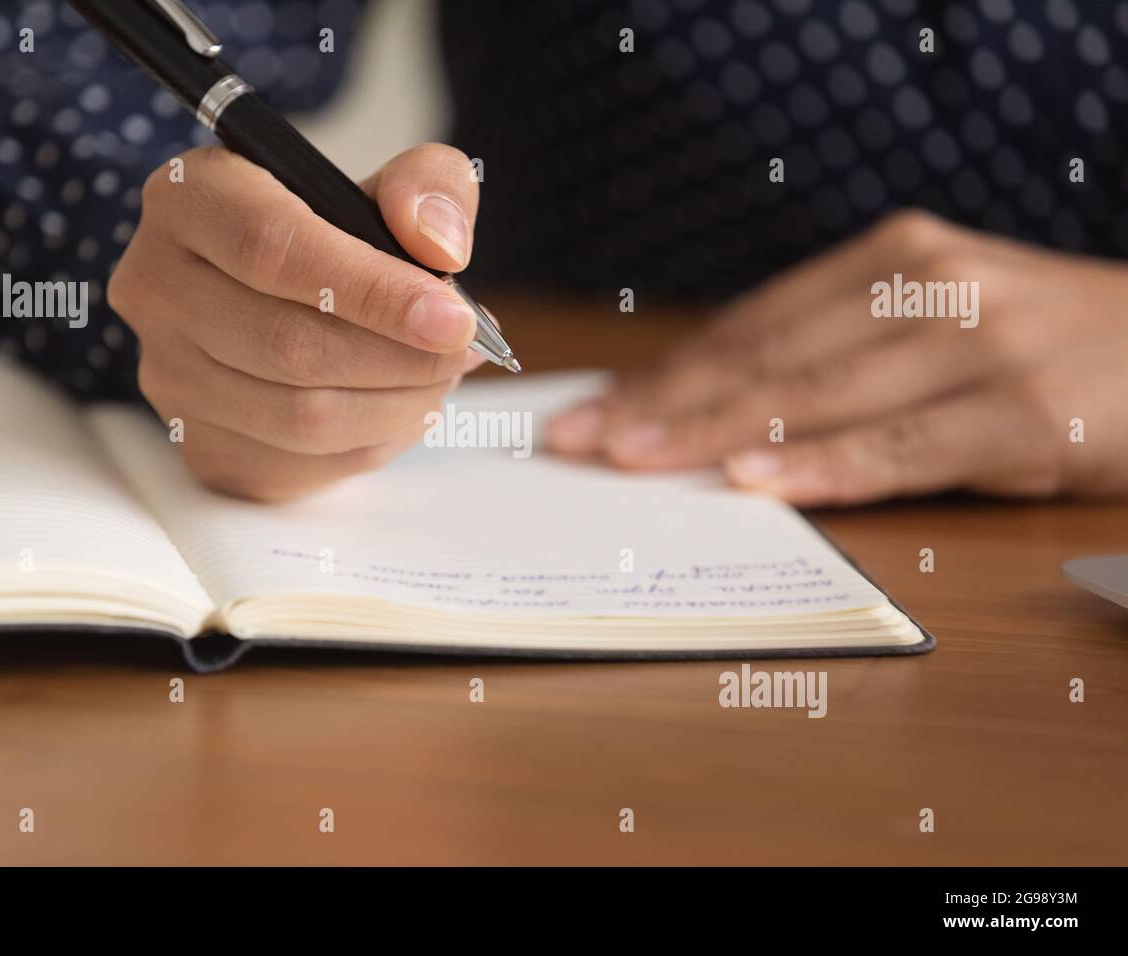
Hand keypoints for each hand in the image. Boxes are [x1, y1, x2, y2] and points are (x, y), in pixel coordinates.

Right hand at [108, 143, 481, 500]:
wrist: (276, 291)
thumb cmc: (335, 233)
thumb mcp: (388, 182)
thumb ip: (428, 189)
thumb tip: (440, 248)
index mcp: (190, 198)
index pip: (275, 250)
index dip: (375, 292)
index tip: (455, 319)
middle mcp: (156, 287)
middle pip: (289, 346)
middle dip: (401, 358)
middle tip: (463, 349)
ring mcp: (169, 376)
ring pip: (299, 418)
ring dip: (397, 405)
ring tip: (441, 374)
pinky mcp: (201, 445)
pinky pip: (303, 466)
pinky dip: (375, 442)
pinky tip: (403, 406)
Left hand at [546, 210, 1127, 505]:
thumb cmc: (1034, 340)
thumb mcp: (932, 316)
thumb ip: (835, 346)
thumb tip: (711, 403)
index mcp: (891, 259)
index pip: (750, 326)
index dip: (663, 373)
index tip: (592, 412)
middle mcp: (923, 287)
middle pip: (765, 356)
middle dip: (661, 404)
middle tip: (580, 443)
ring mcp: (975, 345)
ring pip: (817, 395)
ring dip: (713, 432)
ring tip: (633, 461)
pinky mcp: (1023, 412)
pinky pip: (905, 446)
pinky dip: (826, 466)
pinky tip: (758, 482)